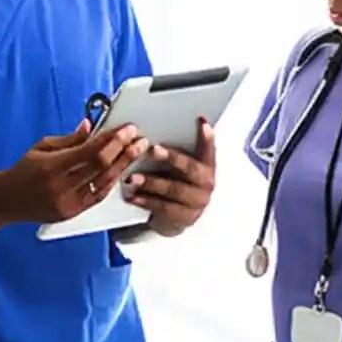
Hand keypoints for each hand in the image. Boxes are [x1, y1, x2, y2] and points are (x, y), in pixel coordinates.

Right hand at [0, 119, 150, 223]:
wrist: (9, 200)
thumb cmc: (24, 170)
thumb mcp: (42, 147)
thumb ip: (70, 139)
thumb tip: (91, 127)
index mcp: (52, 166)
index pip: (91, 151)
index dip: (112, 139)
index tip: (126, 129)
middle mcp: (61, 187)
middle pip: (101, 167)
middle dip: (123, 150)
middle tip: (137, 139)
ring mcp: (68, 203)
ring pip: (104, 183)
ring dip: (123, 166)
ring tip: (136, 153)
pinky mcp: (72, 213)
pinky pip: (98, 196)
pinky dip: (111, 182)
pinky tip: (121, 170)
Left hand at [120, 117, 215, 236]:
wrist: (176, 219)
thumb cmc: (175, 183)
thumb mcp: (179, 169)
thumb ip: (175, 154)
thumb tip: (152, 134)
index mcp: (207, 167)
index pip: (209, 149)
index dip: (207, 137)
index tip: (201, 122)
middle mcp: (206, 184)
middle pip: (190, 169)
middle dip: (172, 158)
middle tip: (153, 149)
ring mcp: (197, 203)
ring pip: (174, 189)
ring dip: (151, 182)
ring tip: (132, 178)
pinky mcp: (183, 218)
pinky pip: (162, 208)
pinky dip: (145, 201)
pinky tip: (132, 196)